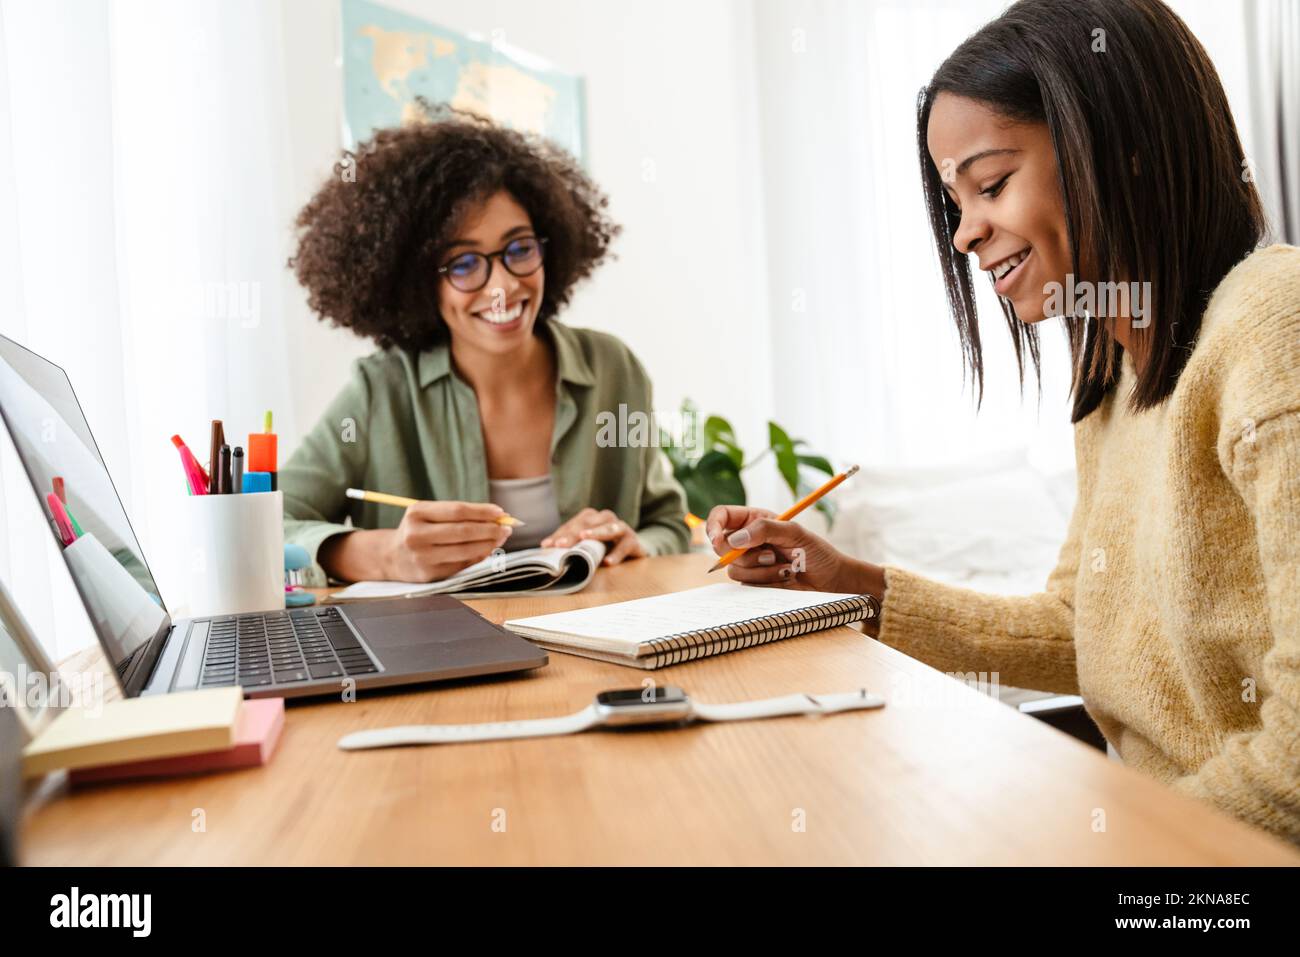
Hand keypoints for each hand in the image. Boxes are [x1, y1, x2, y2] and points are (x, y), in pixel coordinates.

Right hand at [376, 500, 513, 581]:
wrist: (392, 556)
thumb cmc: (419, 530)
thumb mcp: (428, 515)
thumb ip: (458, 515)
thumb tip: (497, 518)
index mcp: (416, 513)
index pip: (458, 511)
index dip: (483, 512)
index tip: (501, 512)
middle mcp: (416, 535)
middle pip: (463, 531)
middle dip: (490, 529)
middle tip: (507, 528)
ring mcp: (422, 557)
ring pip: (465, 550)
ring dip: (488, 544)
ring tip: (500, 538)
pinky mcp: (429, 574)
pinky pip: (461, 565)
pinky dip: (478, 557)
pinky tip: (487, 551)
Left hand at [541, 507, 647, 565]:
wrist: (632, 548)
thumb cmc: (604, 545)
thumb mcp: (586, 544)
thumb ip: (569, 544)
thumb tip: (544, 547)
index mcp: (592, 517)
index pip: (573, 524)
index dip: (560, 534)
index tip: (547, 545)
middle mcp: (606, 518)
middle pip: (588, 522)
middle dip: (573, 533)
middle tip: (560, 544)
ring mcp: (621, 528)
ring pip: (610, 527)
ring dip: (597, 532)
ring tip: (584, 537)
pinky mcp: (633, 541)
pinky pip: (625, 545)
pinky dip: (617, 553)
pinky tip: (608, 562)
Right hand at [705, 505, 883, 597]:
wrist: (830, 580)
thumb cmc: (817, 552)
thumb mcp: (795, 533)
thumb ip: (764, 529)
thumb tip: (735, 539)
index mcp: (754, 520)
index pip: (721, 516)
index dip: (713, 526)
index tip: (717, 539)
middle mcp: (748, 541)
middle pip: (722, 545)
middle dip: (745, 553)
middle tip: (769, 554)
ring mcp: (750, 563)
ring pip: (733, 568)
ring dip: (761, 570)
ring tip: (785, 567)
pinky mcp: (754, 583)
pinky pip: (745, 584)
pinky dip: (766, 582)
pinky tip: (784, 578)